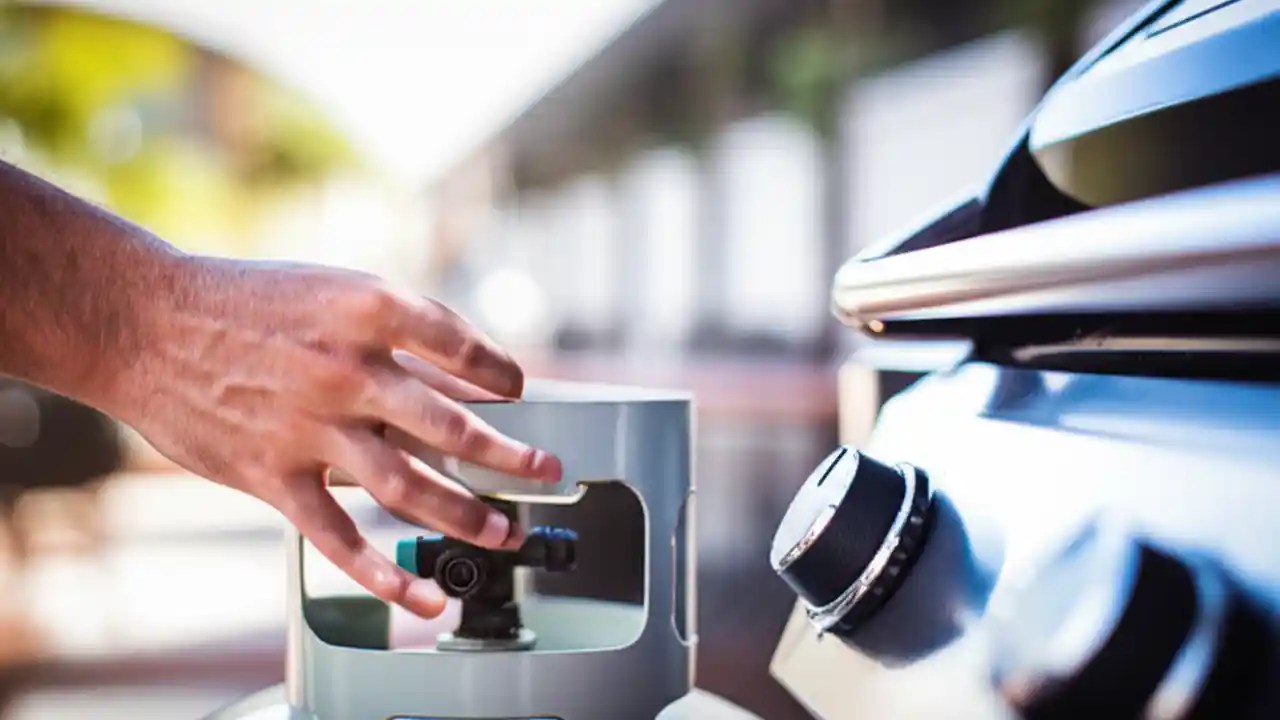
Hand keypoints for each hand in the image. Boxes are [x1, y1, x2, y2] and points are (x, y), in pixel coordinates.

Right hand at [103, 256, 561, 617]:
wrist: (146, 322)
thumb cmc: (247, 302)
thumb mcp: (333, 289)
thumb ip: (400, 331)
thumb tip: (470, 374)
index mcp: (369, 311)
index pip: (465, 348)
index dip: (505, 374)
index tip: (521, 392)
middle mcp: (348, 371)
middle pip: (451, 426)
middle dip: (509, 456)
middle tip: (546, 472)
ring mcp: (311, 428)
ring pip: (408, 486)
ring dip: (466, 515)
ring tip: (503, 532)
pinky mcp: (274, 476)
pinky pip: (340, 538)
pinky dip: (386, 573)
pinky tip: (422, 594)